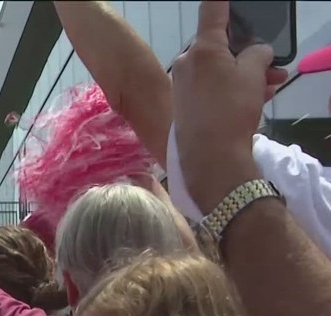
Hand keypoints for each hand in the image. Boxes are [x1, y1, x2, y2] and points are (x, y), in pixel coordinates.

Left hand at [171, 0, 283, 211]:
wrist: (208, 158)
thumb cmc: (230, 110)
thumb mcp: (253, 76)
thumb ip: (257, 54)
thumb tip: (257, 52)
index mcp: (202, 49)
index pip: (212, 11)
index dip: (221, 0)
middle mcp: (187, 62)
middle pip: (220, 47)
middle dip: (249, 55)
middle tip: (274, 67)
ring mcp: (183, 84)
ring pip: (220, 70)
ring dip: (246, 74)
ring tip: (272, 85)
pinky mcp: (185, 103)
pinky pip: (213, 87)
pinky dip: (233, 88)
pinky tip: (256, 98)